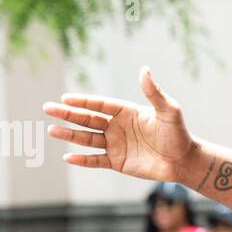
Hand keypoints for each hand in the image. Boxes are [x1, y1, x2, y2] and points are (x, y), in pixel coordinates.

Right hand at [44, 66, 196, 181]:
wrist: (183, 161)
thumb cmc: (178, 134)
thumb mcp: (168, 111)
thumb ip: (154, 92)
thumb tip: (145, 69)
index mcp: (126, 112)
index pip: (100, 104)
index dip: (84, 101)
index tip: (66, 98)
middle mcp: (117, 127)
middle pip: (88, 119)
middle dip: (68, 114)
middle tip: (48, 108)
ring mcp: (115, 144)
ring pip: (87, 139)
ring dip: (70, 135)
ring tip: (51, 130)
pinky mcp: (117, 162)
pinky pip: (96, 160)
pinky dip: (83, 160)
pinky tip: (67, 157)